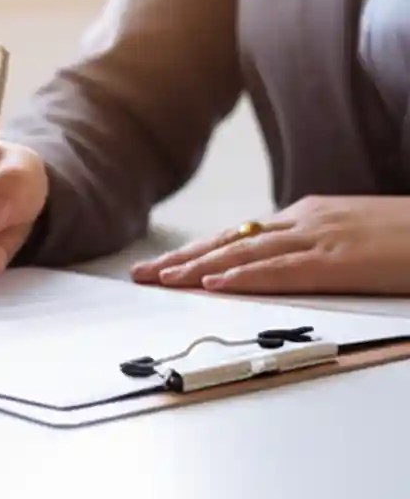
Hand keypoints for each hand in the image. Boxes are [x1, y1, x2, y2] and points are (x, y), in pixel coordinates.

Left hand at [131, 196, 409, 294]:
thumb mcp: (358, 238)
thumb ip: (320, 249)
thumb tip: (286, 267)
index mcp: (310, 215)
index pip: (240, 235)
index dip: (198, 251)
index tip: (164, 266)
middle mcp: (307, 220)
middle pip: (230, 240)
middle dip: (182, 259)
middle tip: (140, 274)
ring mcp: (323, 237)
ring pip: (244, 253)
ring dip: (197, 269)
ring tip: (159, 280)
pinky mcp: (341, 260)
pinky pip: (281, 270)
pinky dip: (243, 276)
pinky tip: (213, 284)